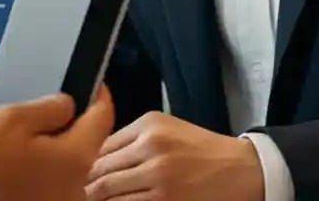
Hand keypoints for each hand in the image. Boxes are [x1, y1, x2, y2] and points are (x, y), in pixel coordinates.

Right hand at [0, 86, 114, 200]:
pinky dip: (33, 175)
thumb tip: (68, 104)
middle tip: (32, 119)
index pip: (103, 117)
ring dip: (44, 154)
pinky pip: (46, 186)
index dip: (97, 95)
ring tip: (9, 148)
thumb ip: (48, 108)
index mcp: (75, 158)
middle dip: (63, 129)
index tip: (92, 85)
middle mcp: (76, 188)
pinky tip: (7, 170)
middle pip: (81, 145)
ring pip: (61, 168)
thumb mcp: (11, 120)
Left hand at [86, 112, 263, 200]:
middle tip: (77, 192)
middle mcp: (151, 145)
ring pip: (106, 190)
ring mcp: (157, 174)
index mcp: (149, 124)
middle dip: (85, 183)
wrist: (241, 170)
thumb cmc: (204, 151)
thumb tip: (94, 157)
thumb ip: (132, 139)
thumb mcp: (168, 129)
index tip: (79, 174)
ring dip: (96, 198)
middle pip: (98, 167)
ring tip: (93, 200)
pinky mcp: (165, 199)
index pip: (100, 144)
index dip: (85, 163)